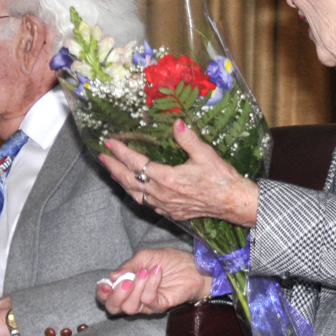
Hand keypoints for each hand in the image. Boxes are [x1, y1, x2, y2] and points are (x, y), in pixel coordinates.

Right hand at [96, 247, 210, 315]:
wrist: (193, 266)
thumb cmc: (170, 260)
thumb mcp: (145, 257)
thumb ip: (128, 267)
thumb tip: (111, 277)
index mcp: (127, 285)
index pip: (107, 296)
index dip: (102, 293)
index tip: (105, 284)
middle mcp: (134, 297)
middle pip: (114, 308)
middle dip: (115, 295)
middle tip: (126, 282)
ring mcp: (146, 304)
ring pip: (130, 307)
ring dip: (136, 287)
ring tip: (145, 272)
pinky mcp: (159, 306)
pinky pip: (148, 300)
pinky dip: (150, 284)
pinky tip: (156, 273)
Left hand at [100, 120, 257, 225]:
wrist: (233, 203)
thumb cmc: (221, 178)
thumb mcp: (206, 154)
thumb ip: (188, 139)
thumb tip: (176, 123)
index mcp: (167, 178)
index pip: (136, 163)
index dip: (121, 152)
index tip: (110, 143)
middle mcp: (162, 194)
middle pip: (129, 180)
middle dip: (114, 167)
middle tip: (102, 157)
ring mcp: (165, 205)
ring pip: (135, 194)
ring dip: (122, 182)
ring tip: (112, 172)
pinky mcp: (171, 212)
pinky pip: (146, 204)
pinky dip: (136, 194)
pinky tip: (134, 189)